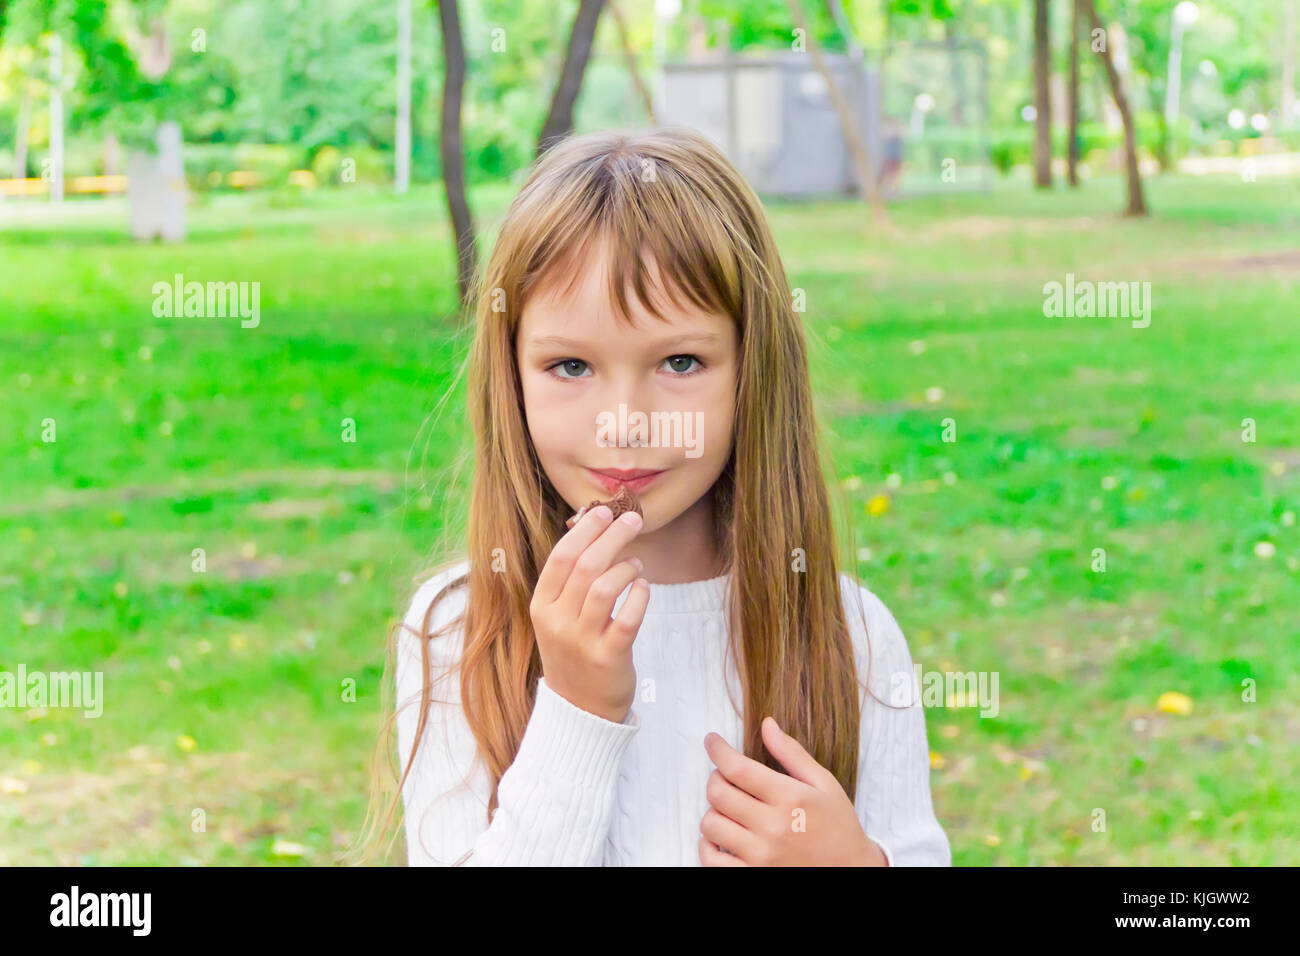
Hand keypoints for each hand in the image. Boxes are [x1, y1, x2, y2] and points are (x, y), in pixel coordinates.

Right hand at [529, 504, 648, 723]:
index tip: (605, 511)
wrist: (579, 710)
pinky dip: (639, 595)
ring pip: (605, 587)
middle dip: (612, 536)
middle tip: (633, 520)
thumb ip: (571, 581)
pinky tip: (643, 587)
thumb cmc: (574, 652)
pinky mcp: (608, 657)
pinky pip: (628, 618)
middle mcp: (557, 622)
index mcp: (541, 606)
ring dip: (626, 566)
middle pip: (586, 566)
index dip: (585, 530)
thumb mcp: (558, 617)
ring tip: (636, 563)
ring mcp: (581, 641)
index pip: (561, 557)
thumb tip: (595, 531)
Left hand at [698, 716, 884, 866]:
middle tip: (724, 776)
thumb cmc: (838, 825)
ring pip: (710, 825)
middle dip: (715, 778)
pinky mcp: (753, 876)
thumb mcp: (823, 784)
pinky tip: (720, 837)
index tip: (712, 741)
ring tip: (729, 809)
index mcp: (790, 798)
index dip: (718, 750)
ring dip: (714, 811)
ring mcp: (761, 856)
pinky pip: (710, 860)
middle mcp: (772, 827)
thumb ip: (792, 753)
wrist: (853, 871)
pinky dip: (707, 845)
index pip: (738, 769)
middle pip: (718, 794)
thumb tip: (767, 724)